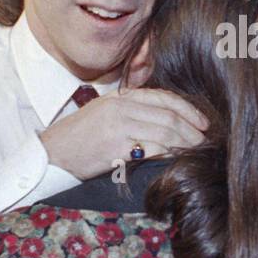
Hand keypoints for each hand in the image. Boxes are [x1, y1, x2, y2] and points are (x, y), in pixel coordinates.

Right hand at [39, 88, 207, 179]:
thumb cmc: (78, 138)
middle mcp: (120, 107)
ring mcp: (118, 127)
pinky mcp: (116, 148)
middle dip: (191, 128)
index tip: (202, 122)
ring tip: (196, 151)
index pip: (163, 97)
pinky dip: (169, 154)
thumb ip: (131, 111)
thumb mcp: (104, 113)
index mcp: (119, 97)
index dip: (187, 109)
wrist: (51, 154)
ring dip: (185, 143)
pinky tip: (177, 160)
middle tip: (205, 140)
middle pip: (168, 115)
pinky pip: (152, 149)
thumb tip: (166, 121)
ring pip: (164, 131)